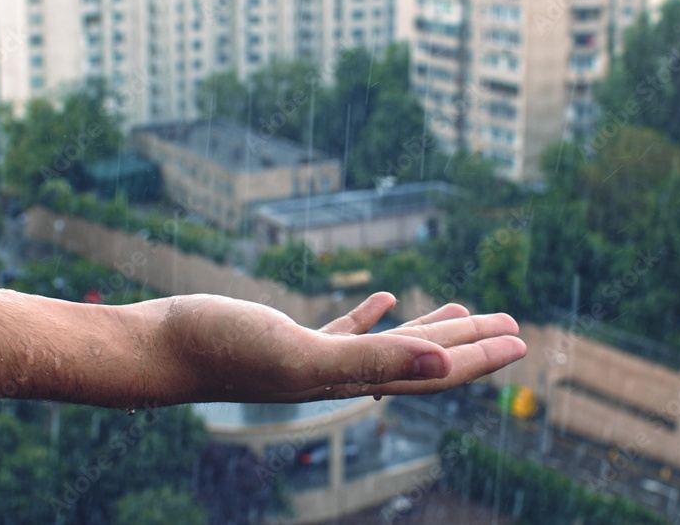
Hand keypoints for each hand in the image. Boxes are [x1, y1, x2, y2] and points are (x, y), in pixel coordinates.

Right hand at [138, 292, 524, 403]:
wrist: (159, 348)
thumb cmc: (221, 350)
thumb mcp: (303, 354)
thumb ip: (373, 359)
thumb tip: (443, 362)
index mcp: (350, 381)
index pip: (430, 373)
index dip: (478, 358)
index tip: (520, 339)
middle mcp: (341, 375)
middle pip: (421, 361)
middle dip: (468, 343)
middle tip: (512, 323)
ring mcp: (317, 358)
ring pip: (390, 345)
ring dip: (430, 330)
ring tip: (466, 308)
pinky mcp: (291, 338)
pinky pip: (348, 328)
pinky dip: (375, 316)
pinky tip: (392, 299)